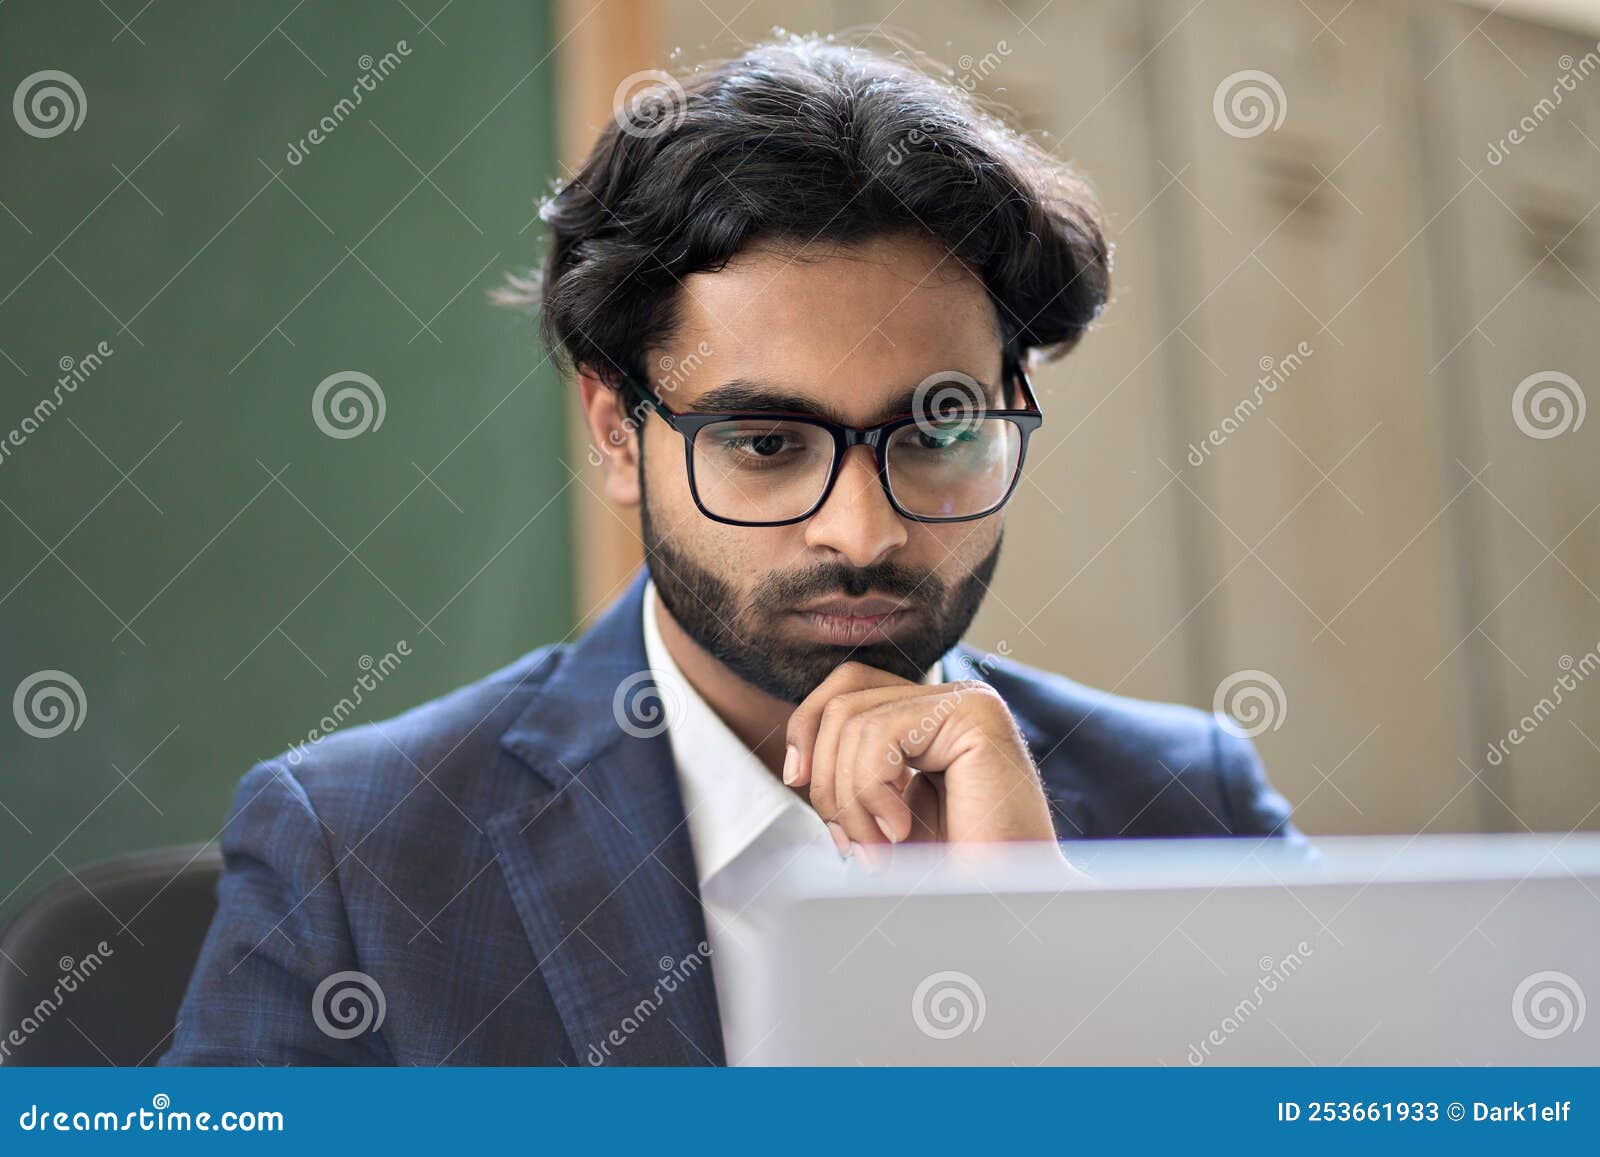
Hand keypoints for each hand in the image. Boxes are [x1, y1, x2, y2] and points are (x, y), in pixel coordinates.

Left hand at [782, 661, 1057, 850]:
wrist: (1005, 912)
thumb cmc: (950, 876)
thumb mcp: (881, 818)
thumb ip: (850, 775)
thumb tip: (795, 765)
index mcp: (933, 719)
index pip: (846, 689)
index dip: (807, 729)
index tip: (797, 782)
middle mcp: (954, 700)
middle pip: (842, 701)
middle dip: (827, 778)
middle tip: (852, 843)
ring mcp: (969, 702)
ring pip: (852, 721)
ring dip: (850, 800)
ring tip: (880, 851)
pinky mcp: (975, 715)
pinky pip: (879, 737)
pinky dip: (870, 793)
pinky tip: (902, 831)